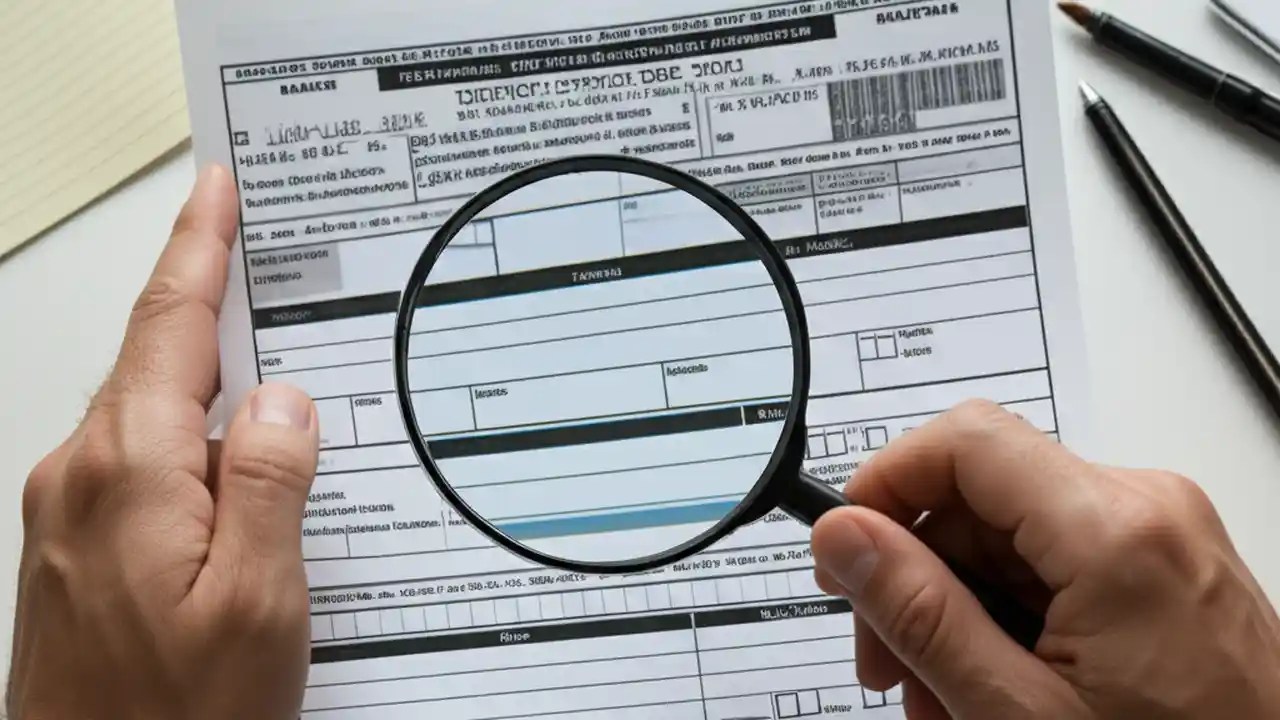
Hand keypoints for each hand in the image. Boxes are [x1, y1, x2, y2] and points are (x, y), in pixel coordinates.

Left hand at [8, 166, 319, 719]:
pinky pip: (142, 459)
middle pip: (155, 359)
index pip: (170, 328)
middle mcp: (82, 478)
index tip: (215, 191)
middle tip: (258, 255)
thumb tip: (282, 399)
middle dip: (207, 301)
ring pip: (151, 411)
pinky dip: (192, 436)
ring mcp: (68, 514)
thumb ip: (270, 484)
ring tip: (272, 377)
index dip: (198, 250)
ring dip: (206, 377)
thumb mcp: (258, 604)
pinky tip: (233, 465)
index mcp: (128, 474)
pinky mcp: (75, 546)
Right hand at [811, 400, 1279, 718]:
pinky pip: (1056, 565)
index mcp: (1115, 531)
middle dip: (917, 576)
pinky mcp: (1166, 567)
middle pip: (980, 496)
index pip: (964, 440)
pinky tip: (995, 688)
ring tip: (943, 699)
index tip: (846, 551)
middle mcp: (1147, 509)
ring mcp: (1163, 537)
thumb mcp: (1019, 713)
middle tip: (888, 663)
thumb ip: (921, 615)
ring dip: (958, 609)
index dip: (884, 484)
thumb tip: (844, 535)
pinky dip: (1010, 619)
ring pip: (1010, 536)